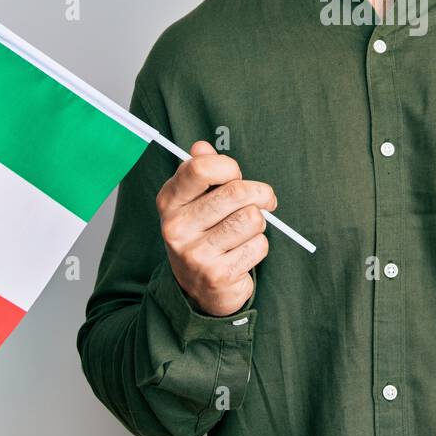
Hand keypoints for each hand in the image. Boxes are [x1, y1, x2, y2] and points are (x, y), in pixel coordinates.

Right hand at [156, 140, 274, 316]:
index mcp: (169, 201)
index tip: (237, 176)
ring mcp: (195, 254)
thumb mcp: (194, 200)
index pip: (201, 168)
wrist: (196, 288)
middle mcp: (176, 228)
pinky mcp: (218, 275)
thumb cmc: (202, 232)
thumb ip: (200, 171)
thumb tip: (202, 146)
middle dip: (260, 193)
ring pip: (252, 218)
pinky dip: (258, 246)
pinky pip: (258, 245)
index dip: (229, 167)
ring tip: (245, 231)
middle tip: (266, 199)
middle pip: (236, 192)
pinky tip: (242, 253)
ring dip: (259, 223)